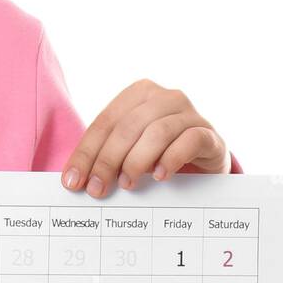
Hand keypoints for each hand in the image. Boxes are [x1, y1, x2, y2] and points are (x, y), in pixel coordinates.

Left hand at [61, 78, 228, 197]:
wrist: (205, 160)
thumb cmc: (159, 153)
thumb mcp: (130, 150)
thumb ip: (107, 157)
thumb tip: (75, 180)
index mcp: (139, 93)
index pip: (105, 123)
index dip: (86, 153)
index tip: (73, 181)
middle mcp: (165, 97)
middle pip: (127, 127)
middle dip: (107, 160)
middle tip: (97, 189)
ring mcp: (190, 113)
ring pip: (157, 132)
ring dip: (137, 161)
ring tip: (126, 185)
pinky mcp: (209, 133)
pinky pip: (190, 141)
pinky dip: (171, 159)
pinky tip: (160, 176)